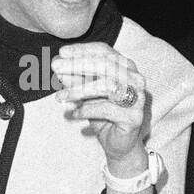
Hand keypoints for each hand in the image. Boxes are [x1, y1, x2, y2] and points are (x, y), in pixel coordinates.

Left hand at [50, 42, 147, 165]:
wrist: (118, 143)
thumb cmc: (102, 113)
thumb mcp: (84, 93)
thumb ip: (74, 78)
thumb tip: (57, 64)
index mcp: (125, 67)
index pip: (104, 51)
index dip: (82, 50)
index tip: (61, 53)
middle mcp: (135, 79)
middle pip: (106, 65)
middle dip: (77, 65)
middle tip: (56, 68)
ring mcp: (138, 97)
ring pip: (107, 85)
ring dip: (80, 89)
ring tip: (60, 96)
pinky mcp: (134, 117)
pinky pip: (107, 109)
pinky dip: (86, 110)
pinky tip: (73, 114)